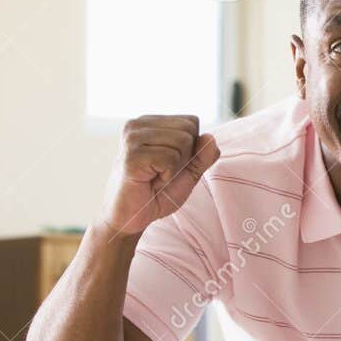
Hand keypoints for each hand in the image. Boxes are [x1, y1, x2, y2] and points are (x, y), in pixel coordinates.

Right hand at [103, 115, 219, 237]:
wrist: (130, 218)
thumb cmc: (156, 194)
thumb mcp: (189, 172)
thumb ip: (203, 155)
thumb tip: (210, 137)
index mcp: (149, 123)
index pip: (191, 121)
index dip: (190, 148)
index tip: (168, 164)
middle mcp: (137, 125)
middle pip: (188, 130)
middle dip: (184, 157)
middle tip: (161, 173)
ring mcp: (131, 139)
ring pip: (182, 142)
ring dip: (174, 168)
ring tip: (154, 177)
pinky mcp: (131, 156)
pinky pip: (170, 158)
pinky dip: (167, 176)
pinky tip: (149, 181)